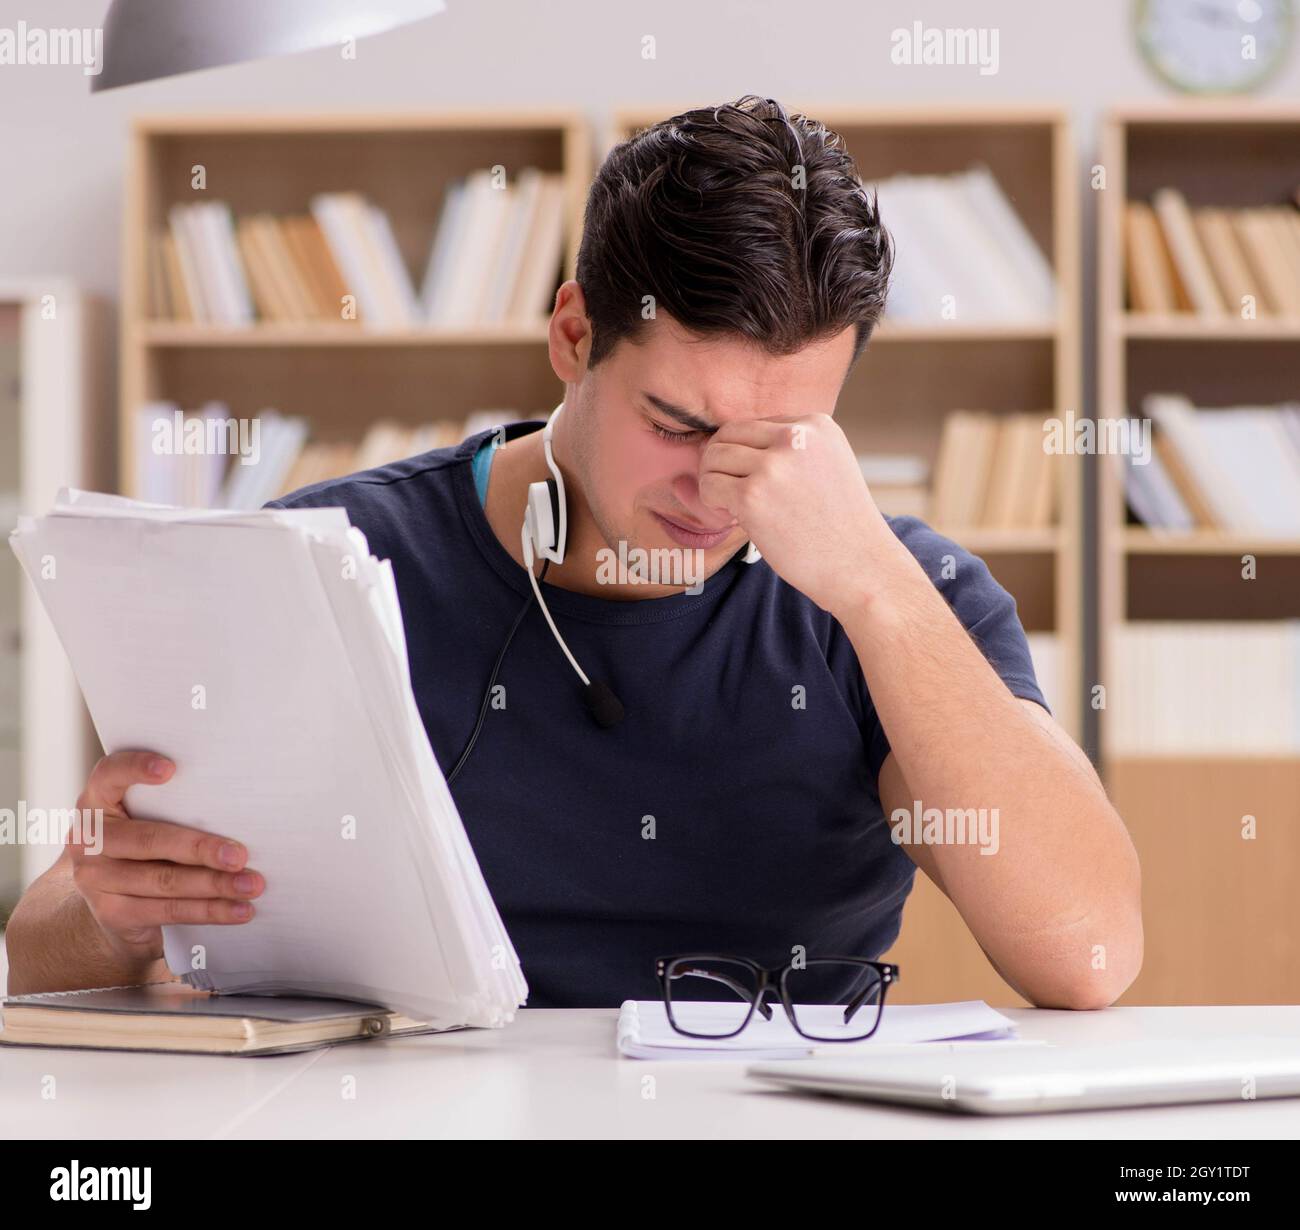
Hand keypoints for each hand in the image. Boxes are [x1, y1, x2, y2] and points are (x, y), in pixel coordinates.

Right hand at [69, 751, 263, 966]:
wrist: (111, 902)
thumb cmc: (145, 844)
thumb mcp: (146, 817)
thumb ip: (173, 805)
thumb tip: (240, 805)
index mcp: (98, 802)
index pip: (109, 774)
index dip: (135, 768)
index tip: (171, 768)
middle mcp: (89, 838)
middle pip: (148, 839)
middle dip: (199, 848)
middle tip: (240, 855)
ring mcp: (96, 878)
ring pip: (164, 880)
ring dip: (215, 884)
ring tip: (252, 884)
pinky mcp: (113, 913)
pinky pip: (169, 911)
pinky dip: (210, 910)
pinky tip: (240, 910)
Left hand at [699, 414, 887, 615]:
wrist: (860, 566)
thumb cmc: (839, 524)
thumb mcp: (829, 463)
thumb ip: (792, 448)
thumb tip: (727, 444)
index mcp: (815, 424)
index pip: (755, 425)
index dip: (747, 455)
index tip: (759, 483)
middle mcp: (794, 437)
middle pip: (729, 435)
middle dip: (721, 463)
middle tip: (731, 491)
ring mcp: (772, 466)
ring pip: (714, 457)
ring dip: (715, 481)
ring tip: (734, 505)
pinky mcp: (753, 496)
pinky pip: (709, 486)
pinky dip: (712, 501)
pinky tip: (734, 517)